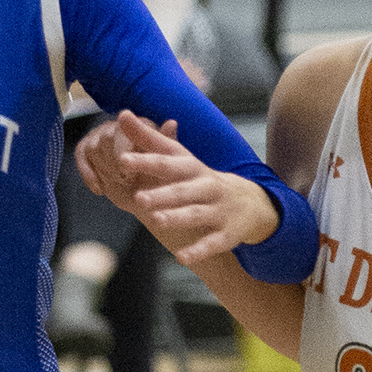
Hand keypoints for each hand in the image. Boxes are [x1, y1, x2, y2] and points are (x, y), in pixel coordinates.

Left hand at [80, 111, 278, 263]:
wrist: (251, 203)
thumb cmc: (202, 178)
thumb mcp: (180, 156)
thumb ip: (150, 138)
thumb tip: (121, 114)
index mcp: (192, 168)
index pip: (167, 162)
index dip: (146, 160)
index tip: (123, 159)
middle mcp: (207, 186)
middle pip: (183, 190)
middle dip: (162, 194)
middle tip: (139, 198)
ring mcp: (219, 210)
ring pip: (197, 214)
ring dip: (177, 217)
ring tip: (156, 221)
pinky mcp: (227, 233)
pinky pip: (212, 243)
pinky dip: (198, 250)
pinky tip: (181, 258)